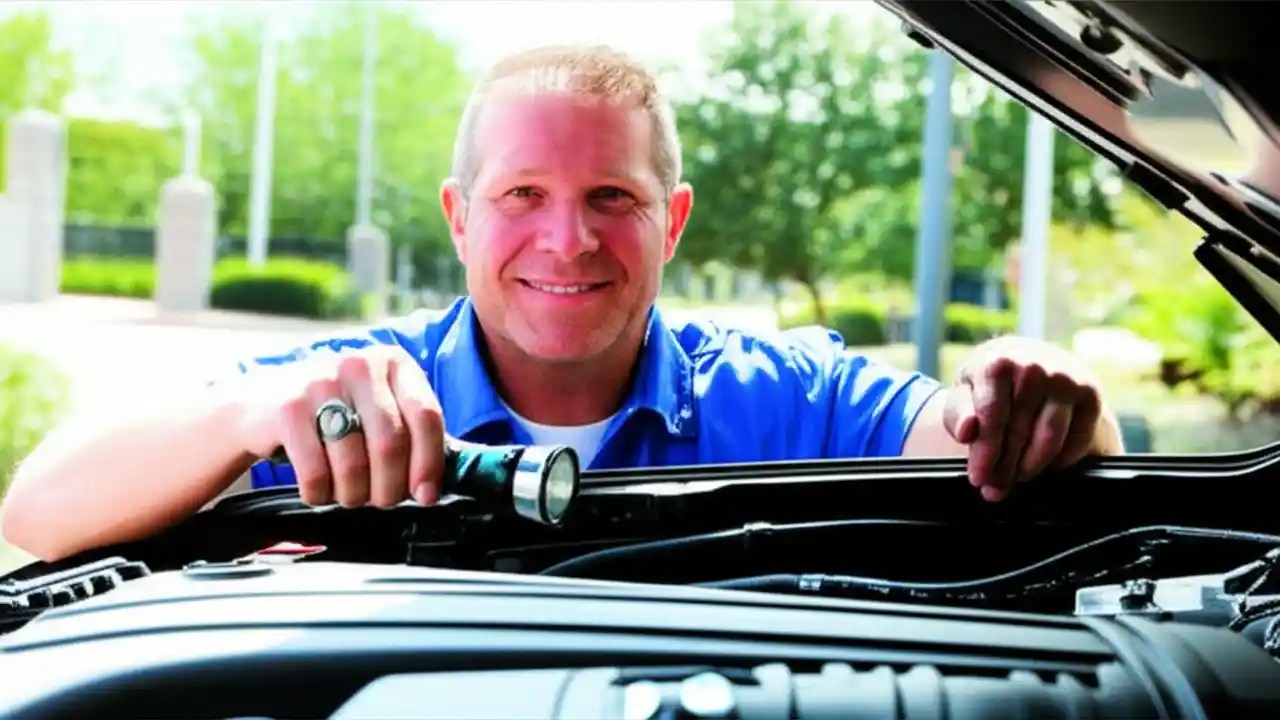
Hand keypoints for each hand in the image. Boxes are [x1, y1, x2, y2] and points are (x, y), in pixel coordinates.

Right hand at [234, 344, 445, 508]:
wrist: (261, 404)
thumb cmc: (336, 414)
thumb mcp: (380, 409)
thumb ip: (413, 434)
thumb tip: (438, 485)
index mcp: (395, 363)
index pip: (426, 416)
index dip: (429, 463)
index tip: (426, 495)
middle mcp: (360, 365)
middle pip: (391, 445)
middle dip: (389, 488)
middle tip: (381, 500)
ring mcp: (321, 382)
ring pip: (354, 464)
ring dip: (353, 496)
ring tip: (348, 494)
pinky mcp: (287, 408)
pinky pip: (316, 474)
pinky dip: (320, 495)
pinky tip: (318, 489)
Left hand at [941, 338, 1117, 501]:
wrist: (1028, 358)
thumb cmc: (991, 382)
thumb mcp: (965, 391)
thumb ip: (958, 413)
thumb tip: (966, 432)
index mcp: (998, 364)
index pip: (992, 418)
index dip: (984, 453)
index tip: (978, 478)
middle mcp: (1034, 367)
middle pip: (1019, 433)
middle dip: (1005, 466)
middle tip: (995, 487)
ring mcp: (1065, 380)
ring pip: (1049, 441)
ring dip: (1031, 466)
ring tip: (1017, 475)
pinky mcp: (1090, 395)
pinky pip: (1076, 442)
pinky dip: (1060, 460)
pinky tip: (1044, 463)